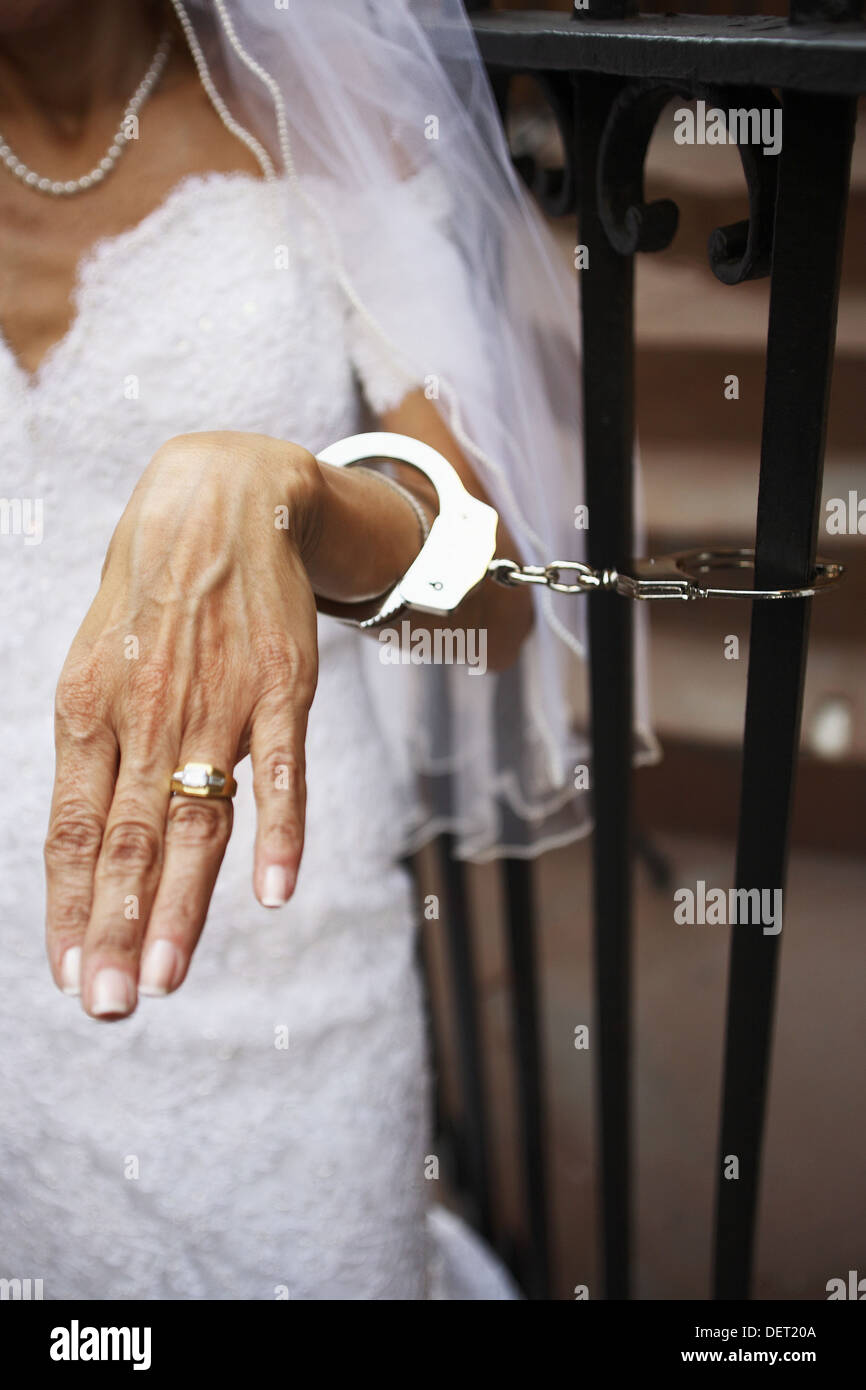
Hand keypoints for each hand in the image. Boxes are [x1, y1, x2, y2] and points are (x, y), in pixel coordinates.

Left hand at [44, 431, 321, 1019]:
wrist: (216, 504)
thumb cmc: (148, 600)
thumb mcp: (94, 665)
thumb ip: (96, 754)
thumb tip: (87, 848)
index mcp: (89, 711)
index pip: (72, 830)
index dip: (70, 909)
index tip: (70, 977)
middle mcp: (146, 713)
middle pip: (127, 839)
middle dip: (116, 929)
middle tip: (108, 1006)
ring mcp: (217, 702)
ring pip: (196, 817)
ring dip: (181, 902)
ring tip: (166, 977)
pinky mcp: (281, 689)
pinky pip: (280, 769)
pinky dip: (279, 831)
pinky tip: (274, 890)